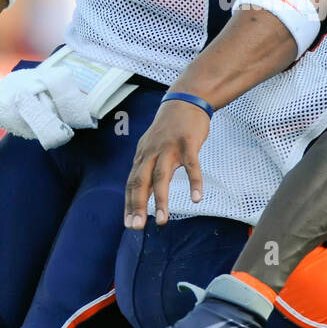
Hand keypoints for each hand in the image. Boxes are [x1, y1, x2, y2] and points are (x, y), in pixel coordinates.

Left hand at [124, 98, 209, 227]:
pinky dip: (194, 182)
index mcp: (143, 156)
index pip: (132, 183)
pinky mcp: (188, 143)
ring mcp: (169, 147)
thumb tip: (140, 194)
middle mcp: (151, 152)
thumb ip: (146, 169)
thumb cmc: (169, 129)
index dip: (130, 204)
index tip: (129, 224)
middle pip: (141, 181)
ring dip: (160, 200)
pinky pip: (191, 165)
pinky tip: (197, 198)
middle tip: (137, 226)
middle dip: (137, 205)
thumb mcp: (152, 147)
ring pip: (161, 177)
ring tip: (162, 221)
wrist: (185, 101)